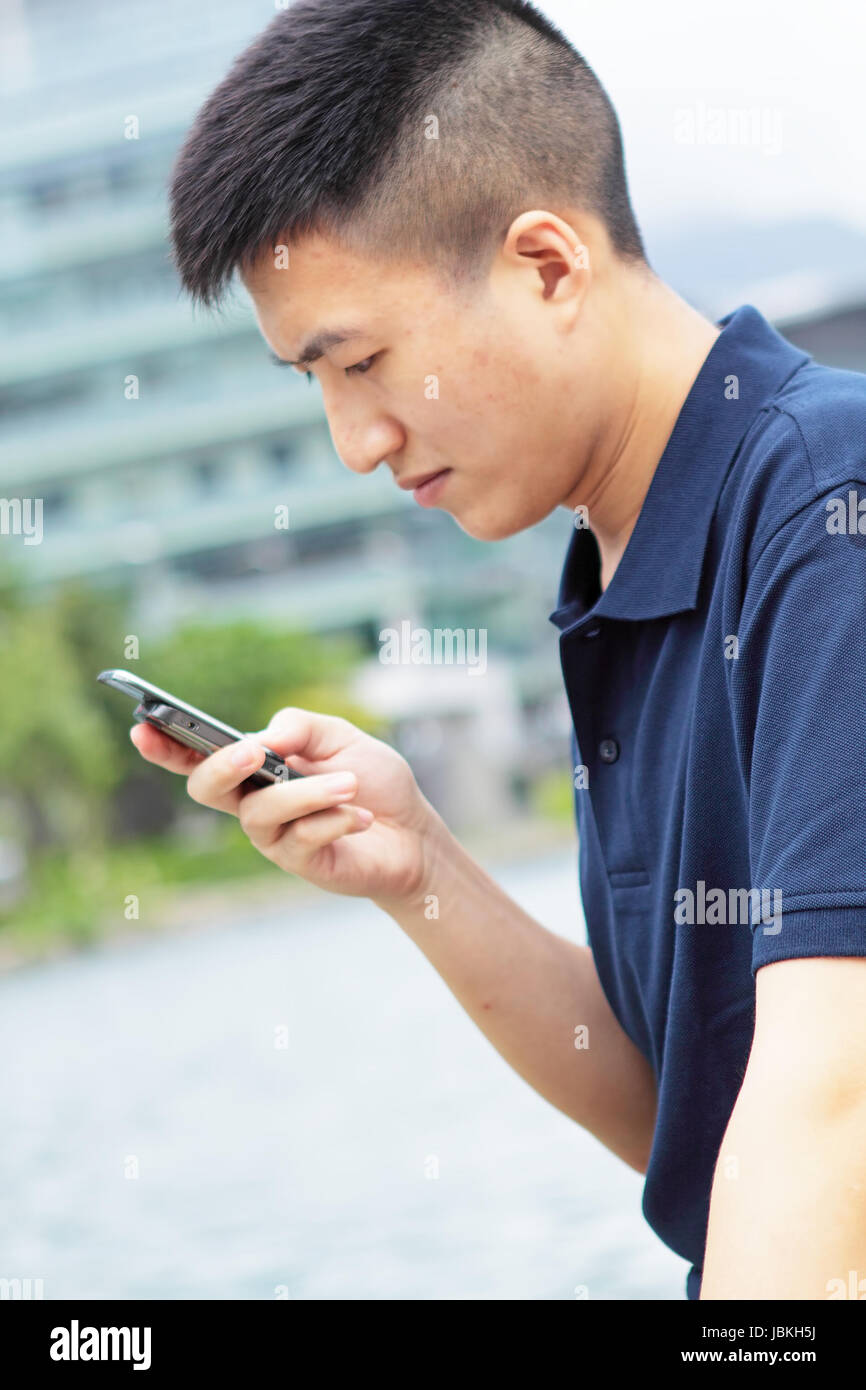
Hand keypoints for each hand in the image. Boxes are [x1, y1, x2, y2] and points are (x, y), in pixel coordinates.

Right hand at [129, 707, 439, 903]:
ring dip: (308, 793)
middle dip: (222, 767)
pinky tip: (362, 816)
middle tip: (253, 752)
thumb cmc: (373, 781)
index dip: (165, 745)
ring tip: (351, 783)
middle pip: (205, 788)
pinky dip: (336, 818)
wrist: (415, 833)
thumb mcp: (340, 737)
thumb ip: (299, 727)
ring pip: (262, 812)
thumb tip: (263, 737)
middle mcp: (253, 802)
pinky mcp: (298, 863)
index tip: (141, 727)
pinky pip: (301, 837)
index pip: (199, 755)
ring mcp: (272, 837)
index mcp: (255, 767)